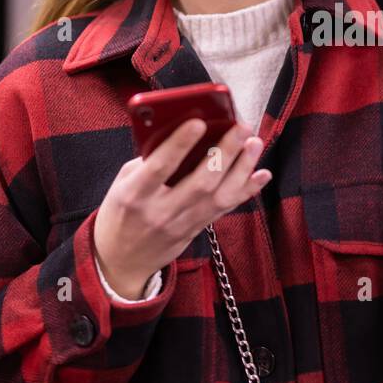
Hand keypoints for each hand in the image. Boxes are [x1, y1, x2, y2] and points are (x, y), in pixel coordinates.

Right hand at [93, 118, 270, 298]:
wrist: (120, 260)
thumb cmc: (121, 212)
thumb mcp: (122, 183)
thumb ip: (148, 161)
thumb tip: (180, 133)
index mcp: (134, 195)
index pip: (159, 167)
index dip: (180, 144)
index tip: (199, 122)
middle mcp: (160, 211)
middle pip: (200, 182)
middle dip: (224, 152)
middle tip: (241, 128)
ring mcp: (181, 223)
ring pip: (219, 196)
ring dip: (242, 168)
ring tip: (254, 144)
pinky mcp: (196, 230)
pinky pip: (225, 208)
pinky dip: (246, 190)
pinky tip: (262, 174)